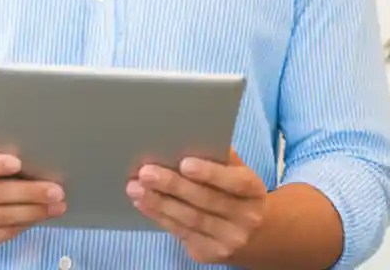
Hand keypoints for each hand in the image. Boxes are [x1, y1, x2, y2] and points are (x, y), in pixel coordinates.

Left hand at [127, 148, 267, 264]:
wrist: (254, 234)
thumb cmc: (234, 191)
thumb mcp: (235, 171)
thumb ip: (216, 156)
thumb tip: (179, 137)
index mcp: (253, 190)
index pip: (234, 182)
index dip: (210, 173)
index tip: (185, 163)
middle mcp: (246, 218)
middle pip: (205, 201)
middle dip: (172, 186)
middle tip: (145, 172)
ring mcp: (229, 240)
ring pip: (189, 219)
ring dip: (158, 203)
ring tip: (134, 188)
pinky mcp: (210, 253)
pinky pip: (181, 233)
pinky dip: (159, 217)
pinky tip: (143, 203)